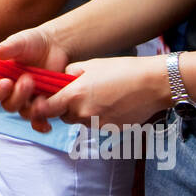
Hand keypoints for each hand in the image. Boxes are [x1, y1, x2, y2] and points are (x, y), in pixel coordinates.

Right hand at [0, 25, 71, 131]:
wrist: (55, 45)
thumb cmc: (31, 42)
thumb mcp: (20, 42)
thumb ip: (8, 47)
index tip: (6, 82)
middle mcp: (11, 94)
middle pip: (8, 106)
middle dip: (17, 96)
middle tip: (27, 80)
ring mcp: (28, 101)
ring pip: (25, 113)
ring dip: (31, 108)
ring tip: (41, 95)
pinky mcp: (44, 105)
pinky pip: (40, 120)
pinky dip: (42, 124)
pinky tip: (48, 125)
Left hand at [24, 55, 171, 132]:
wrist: (153, 84)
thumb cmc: (123, 70)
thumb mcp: (91, 65)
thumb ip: (70, 74)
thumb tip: (60, 80)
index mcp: (74, 95)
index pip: (45, 109)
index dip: (42, 106)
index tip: (45, 101)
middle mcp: (83, 113)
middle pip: (63, 116)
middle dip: (66, 107)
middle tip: (79, 94)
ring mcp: (97, 124)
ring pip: (80, 121)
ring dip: (83, 113)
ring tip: (100, 97)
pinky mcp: (110, 130)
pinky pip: (96, 125)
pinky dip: (99, 117)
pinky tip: (112, 104)